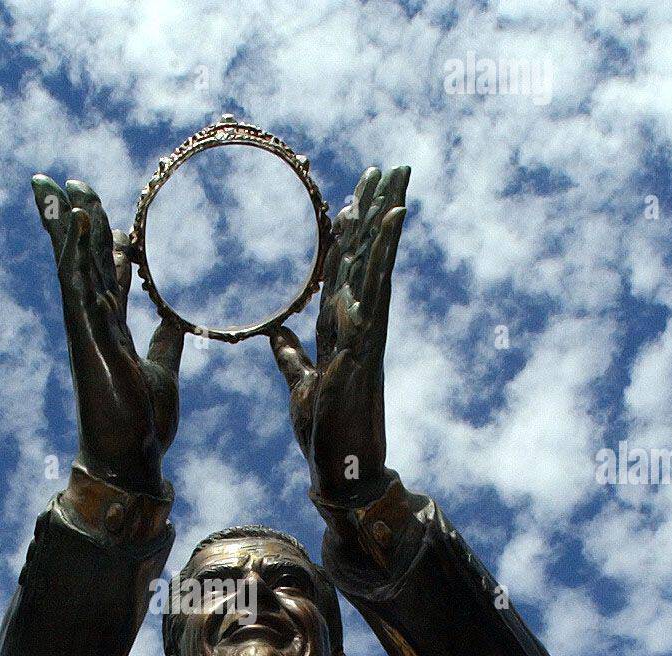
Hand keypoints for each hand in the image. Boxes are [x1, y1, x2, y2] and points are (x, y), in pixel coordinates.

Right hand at [32, 175, 183, 494]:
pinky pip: (87, 292)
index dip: (96, 238)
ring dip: (69, 230)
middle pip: (79, 262)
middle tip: (60, 181)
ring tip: (64, 190)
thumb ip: (166, 340)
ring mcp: (90, 334)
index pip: (101, 273)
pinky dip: (84, 258)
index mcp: (110, 330)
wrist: (132, 460)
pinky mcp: (96, 344)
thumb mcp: (163, 370)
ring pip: (76, 270)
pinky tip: (83, 227)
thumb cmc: (142, 424)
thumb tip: (175, 316)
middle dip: (70, 221)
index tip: (89, 205)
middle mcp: (93, 326)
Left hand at [269, 166, 408, 503]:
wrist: (340, 473)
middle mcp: (360, 332)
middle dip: (380, 215)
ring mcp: (361, 350)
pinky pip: (357, 330)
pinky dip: (360, 300)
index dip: (354, 231)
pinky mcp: (353, 372)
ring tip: (393, 202)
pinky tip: (363, 272)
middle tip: (394, 167)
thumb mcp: (300, 383)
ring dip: (382, 245)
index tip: (358, 190)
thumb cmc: (324, 429)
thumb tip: (277, 334)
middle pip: (370, 262)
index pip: (349, 268)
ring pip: (373, 286)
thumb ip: (291, 355)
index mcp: (344, 331)